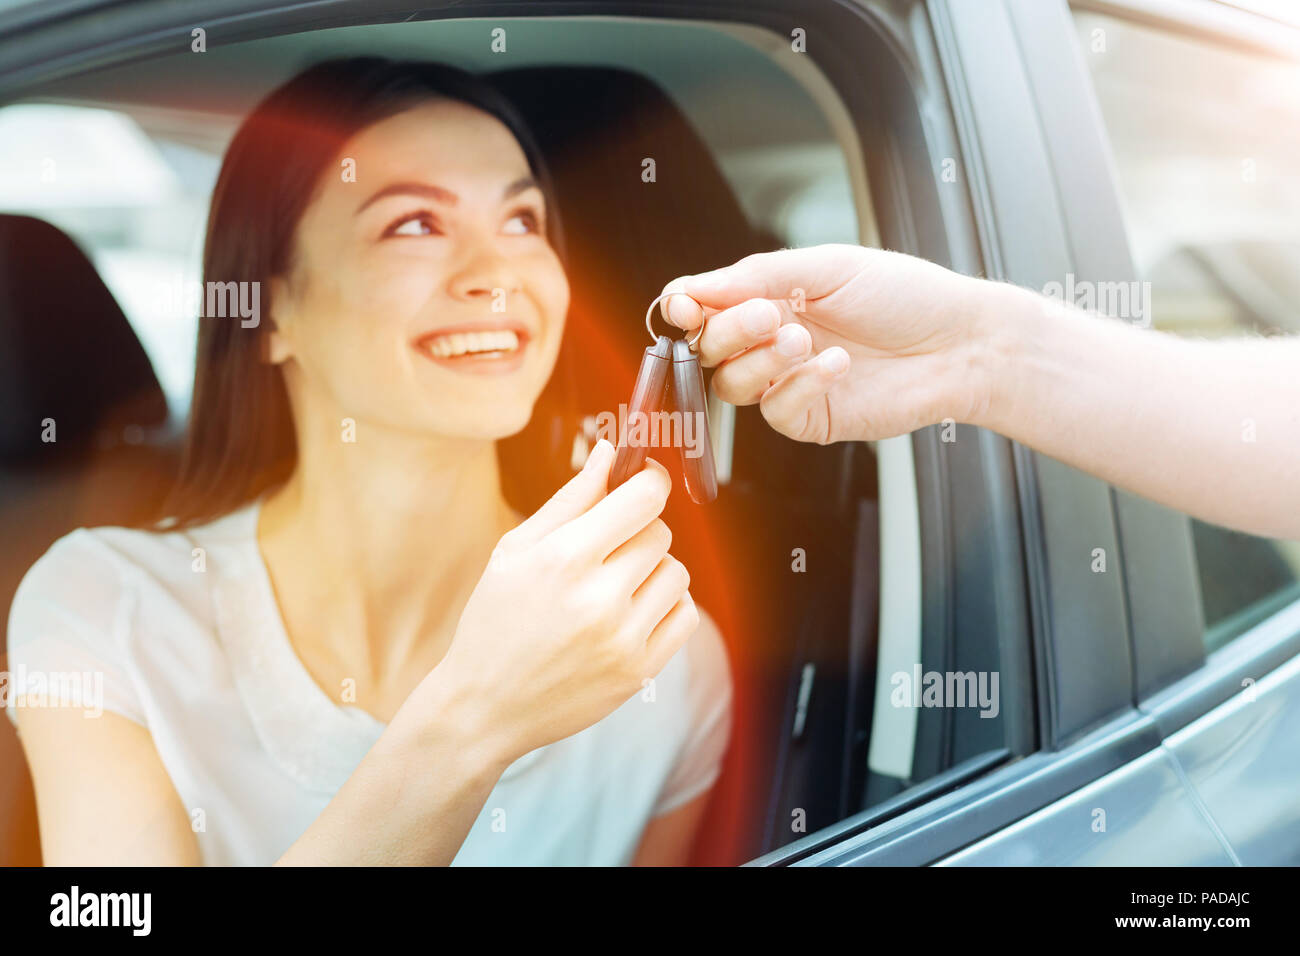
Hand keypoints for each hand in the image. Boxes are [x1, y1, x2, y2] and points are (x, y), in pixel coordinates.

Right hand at [412, 440, 695, 766]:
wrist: (485, 705)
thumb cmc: (496, 620)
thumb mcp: (515, 550)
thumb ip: (570, 499)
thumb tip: (611, 453)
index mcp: (563, 558)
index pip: (645, 498)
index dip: (650, 482)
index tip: (643, 483)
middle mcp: (597, 598)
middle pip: (660, 534)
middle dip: (638, 532)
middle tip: (607, 551)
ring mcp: (622, 639)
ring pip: (677, 573)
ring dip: (653, 571)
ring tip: (615, 586)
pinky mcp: (639, 671)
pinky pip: (684, 616)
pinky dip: (666, 607)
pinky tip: (633, 612)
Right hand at [660, 244, 999, 442]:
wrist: (960, 342)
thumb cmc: (903, 295)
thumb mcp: (827, 267)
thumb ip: (755, 277)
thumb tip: (690, 289)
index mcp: (770, 297)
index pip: (703, 308)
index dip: (684, 308)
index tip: (684, 306)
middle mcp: (771, 341)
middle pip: (708, 349)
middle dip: (727, 331)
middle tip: (767, 315)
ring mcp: (788, 383)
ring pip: (732, 385)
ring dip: (759, 360)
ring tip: (804, 338)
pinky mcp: (812, 419)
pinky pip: (775, 412)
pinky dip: (798, 386)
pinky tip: (835, 365)